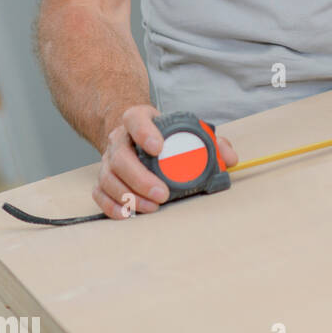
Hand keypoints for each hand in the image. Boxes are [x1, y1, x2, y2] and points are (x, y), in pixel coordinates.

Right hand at [93, 104, 237, 219]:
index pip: (135, 119)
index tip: (158, 147)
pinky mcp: (103, 178)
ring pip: (109, 178)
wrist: (134, 134)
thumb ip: (210, 141)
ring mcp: (107, 159)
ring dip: (129, 196)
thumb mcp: (185, 128)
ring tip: (152, 207)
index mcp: (137, 118)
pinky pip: (100, 193)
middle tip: (161, 193)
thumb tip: (231, 159)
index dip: (144, 132)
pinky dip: (111, 206)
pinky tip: (128, 214)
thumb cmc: (164, 134)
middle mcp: (119, 138)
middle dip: (140, 178)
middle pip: (120, 157)